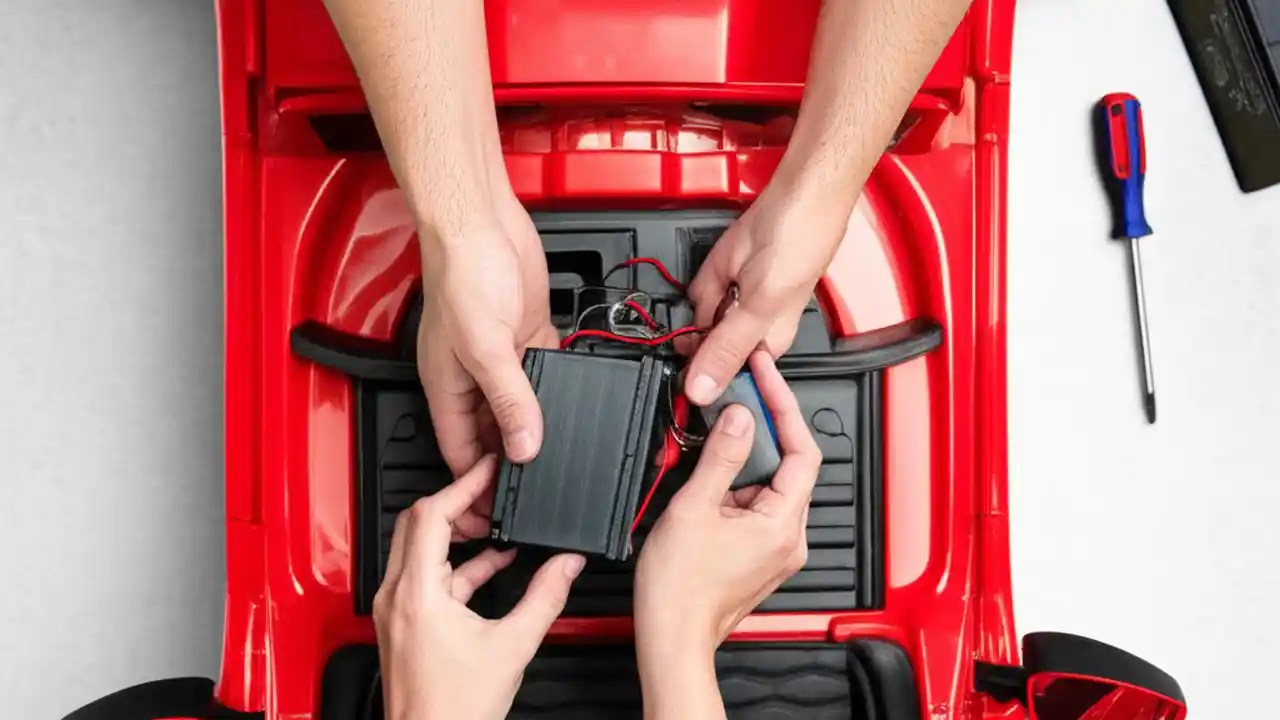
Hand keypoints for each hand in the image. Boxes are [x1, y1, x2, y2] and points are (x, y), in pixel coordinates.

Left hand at [374, 455, 585, 719]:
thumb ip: (545, 597)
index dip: (462, 486)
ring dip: (459, 535)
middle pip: (417, 523)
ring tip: (498, 526)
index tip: (486, 471)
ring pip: (420, 549)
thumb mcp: (513, 646)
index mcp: (416, 594)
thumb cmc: (455, 709)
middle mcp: (396, 596)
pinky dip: (457, 564)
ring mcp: (395, 609)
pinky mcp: (402, 623)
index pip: (431, 516)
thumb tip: (567, 564)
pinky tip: (491, 565)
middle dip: (456, 502)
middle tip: (490, 490)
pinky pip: (426, 576)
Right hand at [418, 195, 557, 480]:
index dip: (478, 487)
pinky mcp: (530, 335)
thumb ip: (508, 398)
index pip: (463, 454)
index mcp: (449, 388)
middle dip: (516, 463)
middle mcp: (476, 378)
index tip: (497, 516)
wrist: (479, 221)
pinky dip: (561, 390)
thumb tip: (524, 447)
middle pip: (497, 435)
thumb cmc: (460, 273)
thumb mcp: (485, 345)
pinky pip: (547, 374)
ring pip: (525, 407)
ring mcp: (505, 357)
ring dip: (542, 428)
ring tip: (566, 458)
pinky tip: (579, 407)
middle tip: (543, 492)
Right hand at [634, 353, 820, 716]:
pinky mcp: (760, 555)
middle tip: (735, 395)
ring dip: (744, 457)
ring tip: (710, 439)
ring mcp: (776, 549)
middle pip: (789, 464)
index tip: (764, 375)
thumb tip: (739, 416)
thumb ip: (721, 456)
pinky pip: (758, 505)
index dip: (783, 404)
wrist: (671, 638)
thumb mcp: (694, 507)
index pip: (801, 448)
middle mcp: (789, 537)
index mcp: (782, 524)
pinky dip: (737, 483)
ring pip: (770, 484)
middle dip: (760, 428)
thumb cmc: (680, 590)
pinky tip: (709, 477)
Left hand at [684, 184, 850, 405]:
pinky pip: (696, 293)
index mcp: (767, 344)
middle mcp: (749, 328)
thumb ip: (727, 349)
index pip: (728, 379)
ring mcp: (732, 302)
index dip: (706, 381)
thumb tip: (702, 392)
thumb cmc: (800, 246)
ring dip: (702, 304)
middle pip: (705, 352)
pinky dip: (700, 283)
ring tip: (731, 279)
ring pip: (696, 321)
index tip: (687, 379)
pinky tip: (724, 268)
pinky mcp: (719, 277)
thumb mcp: (760, 307)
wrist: (795, 194)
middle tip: (719, 309)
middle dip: (700, 336)